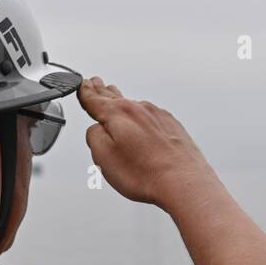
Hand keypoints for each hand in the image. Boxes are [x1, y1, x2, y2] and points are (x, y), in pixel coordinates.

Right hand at [77, 77, 220, 210]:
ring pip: (134, 105)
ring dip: (122, 102)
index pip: (94, 99)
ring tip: (114, 96)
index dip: (85, 92)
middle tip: (95, 83)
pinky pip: (151, 115)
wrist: (184, 182)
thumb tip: (97, 129)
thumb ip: (94, 137)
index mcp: (118, 114)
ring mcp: (158, 116)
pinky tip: (141, 120)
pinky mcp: (172, 126)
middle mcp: (140, 109)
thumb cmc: (147, 174)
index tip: (82, 85)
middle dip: (102, 90)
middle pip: (114, 97)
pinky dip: (142, 115)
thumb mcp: (103, 157)